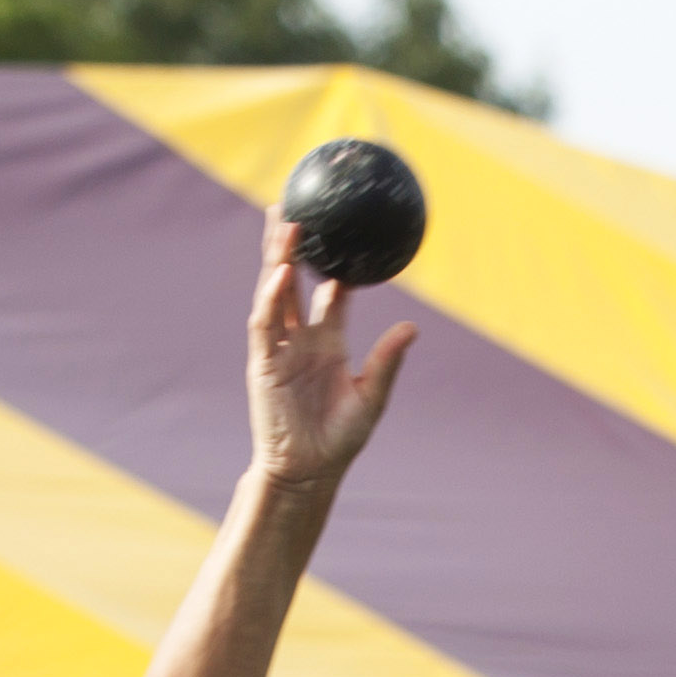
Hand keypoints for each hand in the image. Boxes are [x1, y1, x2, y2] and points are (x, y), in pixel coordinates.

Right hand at [247, 209, 416, 492]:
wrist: (308, 472)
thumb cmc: (339, 440)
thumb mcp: (371, 397)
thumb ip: (387, 361)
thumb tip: (412, 328)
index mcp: (328, 341)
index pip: (331, 290)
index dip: (337, 261)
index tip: (346, 228)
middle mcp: (301, 338)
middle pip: (296, 278)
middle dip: (296, 244)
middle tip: (304, 204)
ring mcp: (280, 348)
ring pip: (276, 290)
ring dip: (279, 256)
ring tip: (286, 220)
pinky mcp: (263, 363)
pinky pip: (265, 323)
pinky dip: (271, 297)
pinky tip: (279, 272)